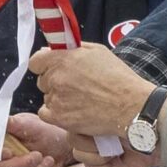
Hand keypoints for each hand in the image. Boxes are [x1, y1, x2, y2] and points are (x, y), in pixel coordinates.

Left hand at [27, 44, 153, 145]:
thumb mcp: (97, 51)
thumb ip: (71, 48)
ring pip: (47, 97)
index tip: (52, 68)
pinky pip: (46, 113)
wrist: (130, 105)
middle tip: (75, 86)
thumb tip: (53, 49)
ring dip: (58, 98)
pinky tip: (73, 111)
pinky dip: (56, 114)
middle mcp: (56, 77)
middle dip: (55, 82)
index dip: (44, 65)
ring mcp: (55, 98)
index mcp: (63, 58)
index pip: (36, 62)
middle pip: (42, 80)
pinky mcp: (58, 117)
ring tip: (81, 100)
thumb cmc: (118, 77)